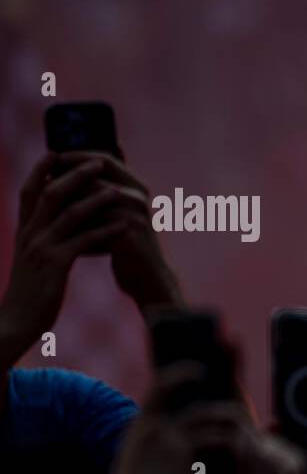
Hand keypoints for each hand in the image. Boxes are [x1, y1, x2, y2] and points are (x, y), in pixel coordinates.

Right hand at [1, 155, 129, 361]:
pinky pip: (83, 241)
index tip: (56, 151)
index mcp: (24, 231)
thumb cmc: (29, 293)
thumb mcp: (31, 261)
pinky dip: (105, 231)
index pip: (29, 191)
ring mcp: (42, 248)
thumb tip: (52, 225)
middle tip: (97, 161)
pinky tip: (124, 227)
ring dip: (95, 198)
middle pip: (50, 193)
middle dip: (74, 174)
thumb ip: (40, 240)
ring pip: (69, 214)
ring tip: (116, 189)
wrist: (16, 322)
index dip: (41, 170)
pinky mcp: (56, 265)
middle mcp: (30, 234)